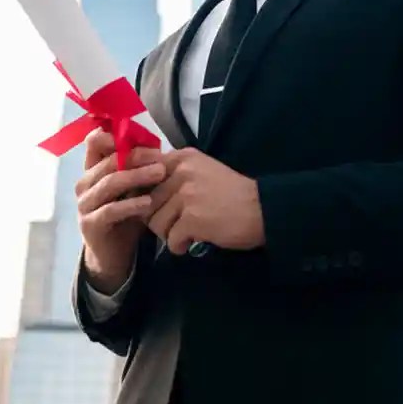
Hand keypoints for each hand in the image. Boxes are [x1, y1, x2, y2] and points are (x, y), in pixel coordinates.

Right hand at [76, 130, 165, 292]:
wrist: (114, 254)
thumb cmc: (126, 215)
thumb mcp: (133, 189)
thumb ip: (137, 169)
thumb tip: (158, 146)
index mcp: (93, 170)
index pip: (94, 144)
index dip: (114, 136)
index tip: (141, 137)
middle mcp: (85, 184)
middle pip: (107, 162)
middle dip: (135, 156)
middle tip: (160, 157)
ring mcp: (85, 204)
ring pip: (109, 183)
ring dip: (136, 176)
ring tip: (160, 174)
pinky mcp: (90, 224)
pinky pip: (110, 210)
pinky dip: (131, 205)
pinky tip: (149, 202)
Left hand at [145, 148, 263, 254]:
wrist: (263, 210)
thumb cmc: (233, 193)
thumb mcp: (202, 171)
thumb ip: (174, 174)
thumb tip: (139, 187)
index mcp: (183, 157)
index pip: (143, 168)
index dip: (139, 189)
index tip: (148, 200)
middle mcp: (182, 172)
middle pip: (147, 201)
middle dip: (158, 217)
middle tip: (176, 223)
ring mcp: (187, 195)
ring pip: (155, 223)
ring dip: (168, 233)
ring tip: (187, 233)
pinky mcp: (192, 219)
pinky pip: (170, 239)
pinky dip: (180, 246)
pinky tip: (193, 242)